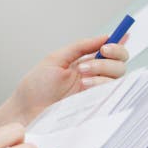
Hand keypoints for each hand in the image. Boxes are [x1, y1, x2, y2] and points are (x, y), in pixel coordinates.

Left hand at [12, 34, 128, 122]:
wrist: (27, 110)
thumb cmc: (36, 87)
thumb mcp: (55, 60)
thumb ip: (80, 47)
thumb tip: (105, 37)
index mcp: (85, 63)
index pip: (111, 53)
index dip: (116, 46)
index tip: (106, 45)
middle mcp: (94, 77)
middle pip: (120, 63)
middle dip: (110, 57)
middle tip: (93, 59)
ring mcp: (96, 91)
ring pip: (119, 75)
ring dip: (102, 69)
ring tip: (81, 76)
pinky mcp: (97, 104)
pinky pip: (113, 91)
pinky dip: (101, 83)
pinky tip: (85, 86)